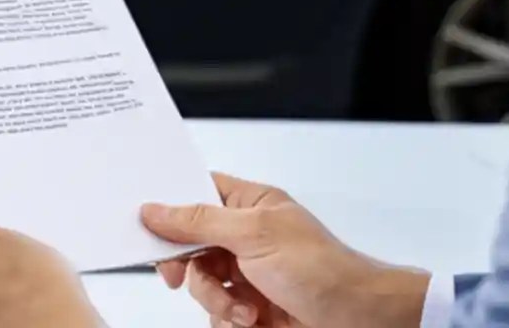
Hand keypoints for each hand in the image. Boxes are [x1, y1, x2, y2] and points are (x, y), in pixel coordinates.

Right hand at [142, 174, 429, 327]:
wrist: (360, 321)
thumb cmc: (322, 269)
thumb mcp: (254, 236)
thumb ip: (198, 221)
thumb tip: (154, 209)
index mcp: (250, 204)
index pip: (197, 192)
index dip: (170, 207)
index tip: (148, 225)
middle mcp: (245, 235)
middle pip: (189, 244)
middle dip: (191, 267)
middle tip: (179, 276)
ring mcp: (246, 272)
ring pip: (200, 283)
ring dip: (216, 301)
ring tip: (245, 310)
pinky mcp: (250, 306)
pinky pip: (215, 312)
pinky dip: (228, 320)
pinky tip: (252, 321)